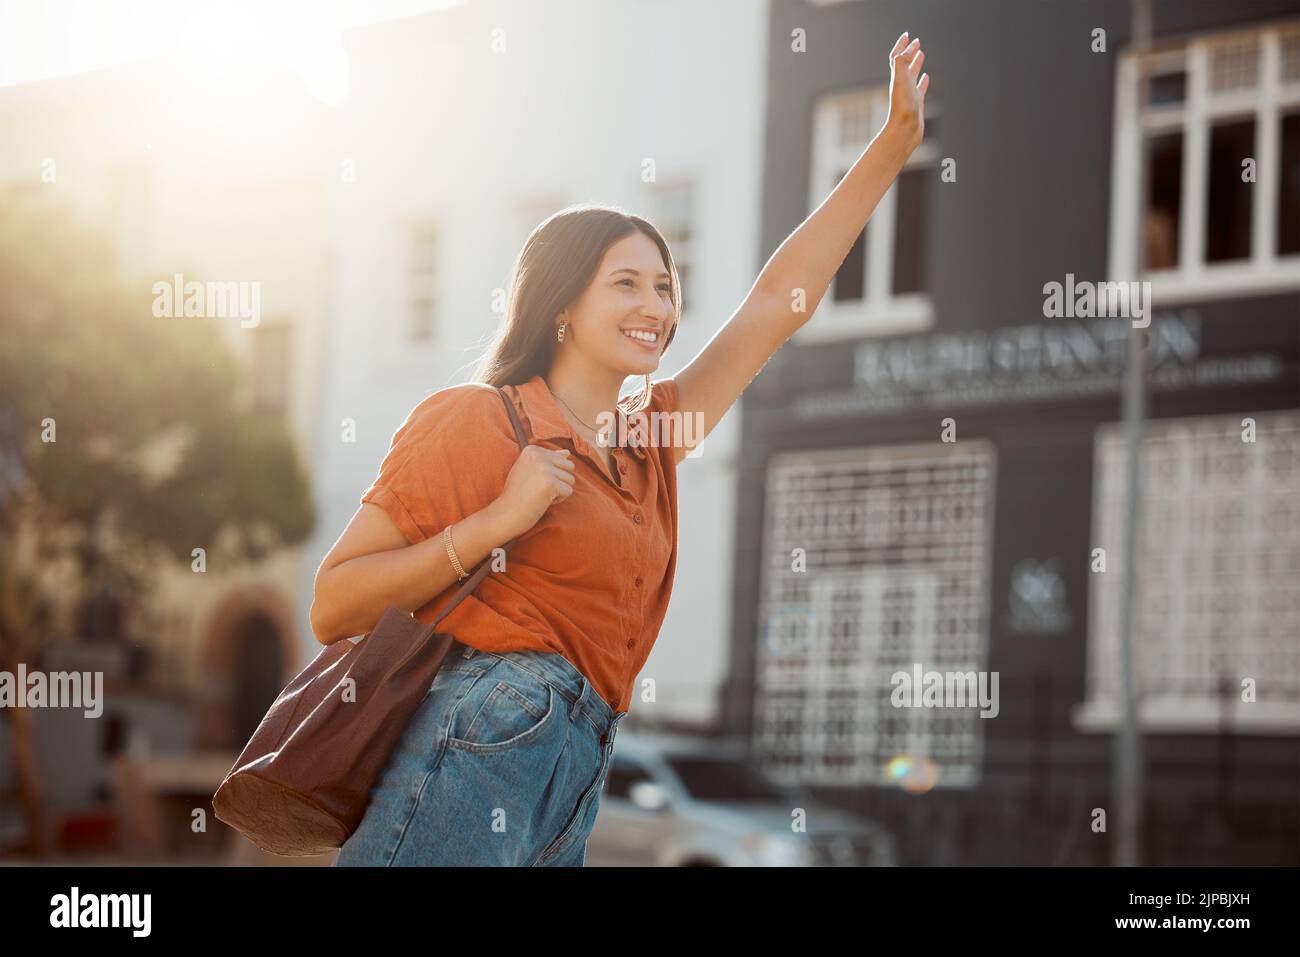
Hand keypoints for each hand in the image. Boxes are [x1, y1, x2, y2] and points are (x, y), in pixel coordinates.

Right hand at [495, 444, 575, 537]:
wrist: (506, 513)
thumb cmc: (517, 494)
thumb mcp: (529, 470)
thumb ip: (547, 459)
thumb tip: (567, 452)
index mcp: (532, 450)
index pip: (561, 458)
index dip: (551, 474)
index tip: (533, 481)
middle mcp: (538, 455)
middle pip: (569, 466)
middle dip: (559, 480)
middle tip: (539, 489)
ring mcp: (545, 469)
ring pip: (570, 479)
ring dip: (558, 491)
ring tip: (540, 495)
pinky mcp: (551, 484)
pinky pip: (569, 491)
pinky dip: (559, 500)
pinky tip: (543, 501)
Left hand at [886, 32, 928, 147]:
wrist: (904, 131)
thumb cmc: (902, 107)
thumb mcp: (900, 80)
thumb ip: (901, 62)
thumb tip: (907, 48)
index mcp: (897, 78)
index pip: (897, 57)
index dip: (901, 46)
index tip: (907, 35)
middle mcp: (902, 85)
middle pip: (905, 64)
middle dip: (909, 51)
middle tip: (916, 41)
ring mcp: (910, 94)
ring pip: (913, 75)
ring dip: (916, 63)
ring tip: (921, 54)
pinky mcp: (917, 104)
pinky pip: (920, 89)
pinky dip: (923, 81)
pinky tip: (926, 77)